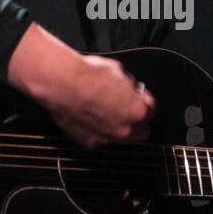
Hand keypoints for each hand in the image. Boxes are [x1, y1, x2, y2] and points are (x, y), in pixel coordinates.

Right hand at [0, 22, 154, 148]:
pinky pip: (99, 139)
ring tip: (106, 112)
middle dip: (136, 120)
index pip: (151, 111)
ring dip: (117, 127)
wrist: (62, 84)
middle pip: (140, 132)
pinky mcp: (87, 142)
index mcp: (137, 112)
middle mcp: (124, 130)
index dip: (144, 101)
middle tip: (127, 108)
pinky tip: (90, 117)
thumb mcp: (119, 71)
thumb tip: (129, 87)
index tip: (138, 96)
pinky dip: (97, 131)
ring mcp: (106, 139)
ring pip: (119, 138)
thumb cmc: (88, 76)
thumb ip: (128, 85)